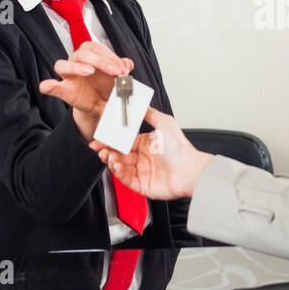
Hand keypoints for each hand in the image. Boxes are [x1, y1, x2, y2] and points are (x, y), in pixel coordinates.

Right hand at [38, 40, 134, 116]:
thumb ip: (122, 69)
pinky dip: (48, 85)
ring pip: (63, 65)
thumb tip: (128, 63)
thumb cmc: (107, 87)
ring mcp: (68, 76)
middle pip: (81, 53)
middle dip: (100, 60)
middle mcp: (77, 62)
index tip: (122, 68)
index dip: (110, 56)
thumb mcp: (118, 78)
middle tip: (115, 71)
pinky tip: (49, 85)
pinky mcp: (63, 90)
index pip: (96, 48)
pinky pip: (50, 87)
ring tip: (89, 71)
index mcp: (91, 55)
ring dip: (76, 67)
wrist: (101, 105)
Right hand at [92, 107, 212, 199]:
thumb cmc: (180, 149)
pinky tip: (116, 165)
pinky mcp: (142, 185)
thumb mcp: (165, 123)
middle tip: (99, 149)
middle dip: (107, 152)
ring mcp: (142, 172)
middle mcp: (143, 158)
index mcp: (146, 144)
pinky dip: (118, 173)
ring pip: (120, 168)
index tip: (100, 139)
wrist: (190, 170)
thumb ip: (150, 113)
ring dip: (111, 162)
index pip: (124, 143)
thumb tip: (140, 104)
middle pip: (119, 155)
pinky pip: (126, 180)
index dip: (111, 142)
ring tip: (108, 156)